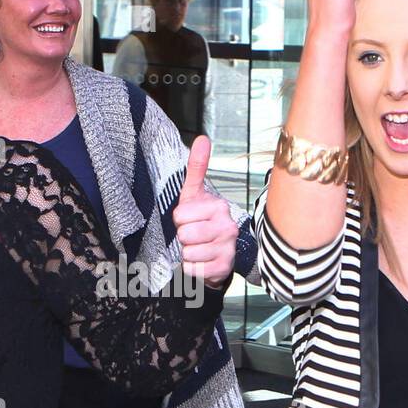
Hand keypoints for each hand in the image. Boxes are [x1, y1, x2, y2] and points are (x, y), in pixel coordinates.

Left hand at [172, 135, 236, 288]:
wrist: (217, 255)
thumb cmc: (201, 221)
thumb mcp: (194, 195)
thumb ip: (196, 168)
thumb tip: (202, 138)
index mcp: (219, 206)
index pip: (180, 215)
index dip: (180, 220)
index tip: (190, 219)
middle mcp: (227, 225)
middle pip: (184, 234)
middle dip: (183, 237)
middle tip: (194, 236)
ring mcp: (228, 248)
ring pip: (188, 253)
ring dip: (188, 253)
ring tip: (199, 248)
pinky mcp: (224, 268)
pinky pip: (192, 269)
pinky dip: (192, 268)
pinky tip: (203, 262)